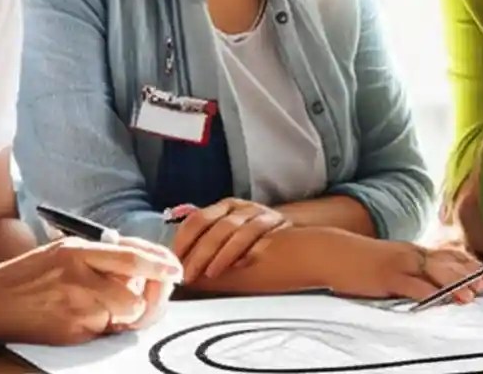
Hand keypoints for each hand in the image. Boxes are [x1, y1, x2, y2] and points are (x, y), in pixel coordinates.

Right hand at [0, 237, 182, 344]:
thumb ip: (103, 257)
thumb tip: (146, 269)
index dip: (161, 263)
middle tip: (147, 295)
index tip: (177, 269)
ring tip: (98, 306)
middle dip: (148, 297)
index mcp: (77, 251)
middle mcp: (76, 276)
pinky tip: (77, 317)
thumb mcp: (64, 251)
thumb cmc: (29, 276)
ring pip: (124, 315)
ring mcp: (72, 306)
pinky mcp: (67, 331)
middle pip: (135, 293)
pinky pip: (104, 331)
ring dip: (122, 314)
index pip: (132, 257)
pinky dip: (101, 326)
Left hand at [173, 198, 288, 282]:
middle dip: (194, 251)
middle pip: (208, 223)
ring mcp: (258, 214)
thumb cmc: (269, 256)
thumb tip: (183, 270)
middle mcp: (241, 208)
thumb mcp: (235, 251)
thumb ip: (211, 255)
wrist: (309, 250)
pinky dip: (235, 252)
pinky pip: (250, 234)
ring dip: (213, 254)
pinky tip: (228, 267)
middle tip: (186, 274)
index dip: (182, 242)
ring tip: (205, 274)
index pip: (196, 220)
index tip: (173, 263)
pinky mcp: (274, 224)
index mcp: (226, 210)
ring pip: (228, 228)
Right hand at [323, 236, 482, 302]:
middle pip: (447, 263)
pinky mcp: (387, 277)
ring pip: (434, 273)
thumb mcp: (393, 260)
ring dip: (454, 285)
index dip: (469, 264)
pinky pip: (411, 285)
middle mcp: (412, 254)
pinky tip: (437, 300)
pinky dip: (426, 293)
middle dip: (469, 275)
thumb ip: (412, 269)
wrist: (334, 252)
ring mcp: (400, 264)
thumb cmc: (363, 261)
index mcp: (415, 250)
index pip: (449, 254)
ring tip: (470, 296)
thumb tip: (432, 282)